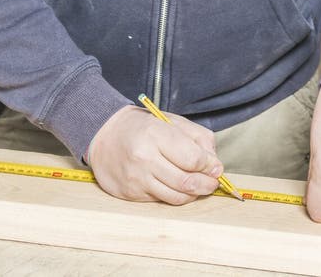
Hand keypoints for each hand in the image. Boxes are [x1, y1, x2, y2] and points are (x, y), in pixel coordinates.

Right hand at [87, 105, 223, 204]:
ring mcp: (136, 178)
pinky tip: (179, 187)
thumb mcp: (171, 121)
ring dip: (194, 194)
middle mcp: (144, 158)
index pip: (192, 158)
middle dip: (207, 184)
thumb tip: (214, 163)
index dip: (210, 165)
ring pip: (176, 196)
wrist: (103, 135)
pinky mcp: (130, 194)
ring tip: (200, 186)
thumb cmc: (142, 127)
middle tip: (213, 182)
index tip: (216, 167)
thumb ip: (197, 137)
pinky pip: (162, 201)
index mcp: (155, 134)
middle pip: (186, 181)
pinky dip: (176, 196)